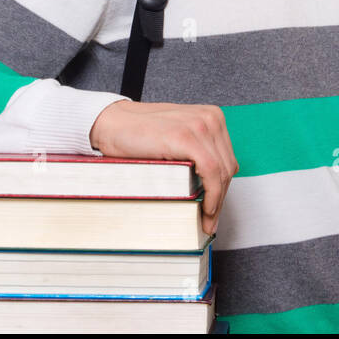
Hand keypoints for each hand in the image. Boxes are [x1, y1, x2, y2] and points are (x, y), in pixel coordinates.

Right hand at [90, 99, 237, 236]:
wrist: (111, 123)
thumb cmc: (138, 135)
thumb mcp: (177, 140)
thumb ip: (197, 154)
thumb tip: (209, 189)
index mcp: (212, 117)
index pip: (226, 160)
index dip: (224, 189)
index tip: (217, 210)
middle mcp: (211, 118)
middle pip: (227, 168)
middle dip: (221, 198)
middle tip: (211, 221)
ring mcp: (200, 125)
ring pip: (222, 172)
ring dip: (217, 201)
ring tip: (206, 220)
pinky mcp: (187, 136)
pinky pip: (210, 171)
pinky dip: (212, 194)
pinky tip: (205, 209)